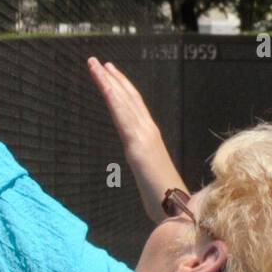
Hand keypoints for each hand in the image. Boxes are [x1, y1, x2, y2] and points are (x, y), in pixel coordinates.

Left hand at [87, 57, 182, 222]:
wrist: (177, 210)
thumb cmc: (165, 199)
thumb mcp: (148, 176)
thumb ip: (143, 166)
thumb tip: (139, 165)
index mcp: (149, 138)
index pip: (134, 107)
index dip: (122, 89)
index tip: (110, 75)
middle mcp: (148, 131)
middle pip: (128, 97)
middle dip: (112, 78)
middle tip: (97, 62)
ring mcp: (144, 136)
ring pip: (123, 101)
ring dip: (108, 81)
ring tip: (94, 65)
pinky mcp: (137, 145)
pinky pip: (122, 116)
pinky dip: (112, 97)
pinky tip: (103, 85)